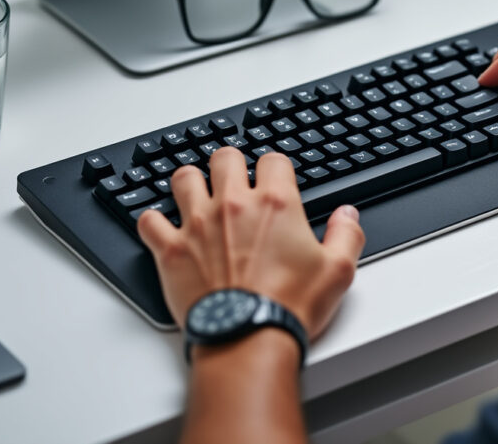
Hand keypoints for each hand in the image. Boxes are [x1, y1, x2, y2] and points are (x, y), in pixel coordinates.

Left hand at [136, 148, 365, 338]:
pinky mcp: (171, 250)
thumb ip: (346, 235)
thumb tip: (347, 215)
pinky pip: (149, 221)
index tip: (275, 180)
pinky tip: (163, 228)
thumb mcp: (338, 270)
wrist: (248, 339)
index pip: (273, 160)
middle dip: (231, 164)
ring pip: (184, 178)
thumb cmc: (289, 307)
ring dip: (191, 183)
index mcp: (275, 204)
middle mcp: (233, 205)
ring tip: (198, 194)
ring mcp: (197, 225)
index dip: (276, 168)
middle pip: (224, 157)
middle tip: (234, 180)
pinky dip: (155, 222)